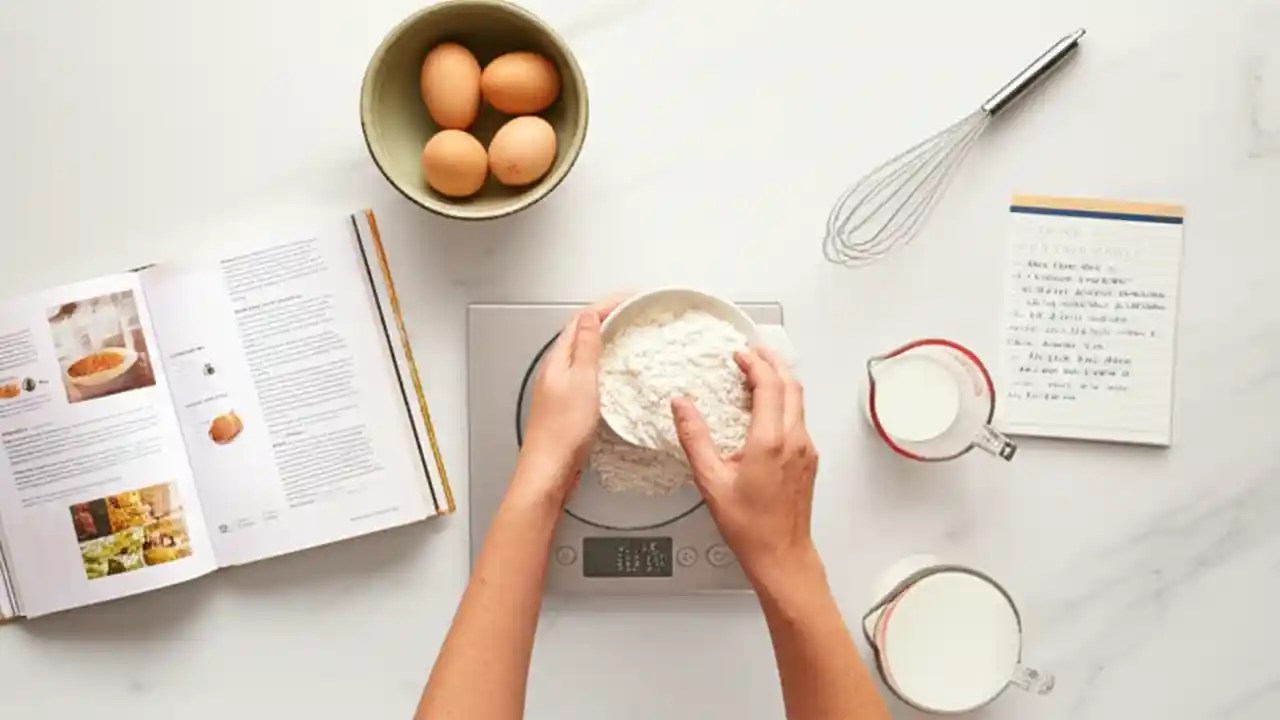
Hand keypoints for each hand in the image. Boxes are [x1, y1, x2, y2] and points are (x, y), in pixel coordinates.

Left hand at [517, 298, 620, 501]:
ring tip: (623, 335)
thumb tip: (589, 317)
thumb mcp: (582, 381)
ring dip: (602, 340)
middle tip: (628, 312)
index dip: (605, 305)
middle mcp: (555, 371)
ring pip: (582, 354)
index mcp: (558, 360)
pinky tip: (610, 374)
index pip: (580, 320)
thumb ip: (586, 347)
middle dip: (604, 319)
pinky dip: (600, 364)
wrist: (549, 470)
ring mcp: (560, 388)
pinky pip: (585, 374)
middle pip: (580, 334)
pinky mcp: (567, 406)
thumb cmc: (562, 432)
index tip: (627, 299)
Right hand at [672, 348, 820, 588]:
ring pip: (799, 401)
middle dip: (772, 362)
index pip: (769, 385)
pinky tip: (768, 408)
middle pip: (791, 385)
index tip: (739, 354)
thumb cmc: (750, 526)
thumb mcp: (711, 480)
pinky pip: (799, 418)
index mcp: (770, 441)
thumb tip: (681, 406)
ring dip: (781, 380)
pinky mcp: (809, 459)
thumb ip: (694, 437)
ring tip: (760, 373)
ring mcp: (806, 449)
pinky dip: (785, 402)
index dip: (755, 363)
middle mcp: (794, 440)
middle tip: (753, 351)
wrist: (782, 555)